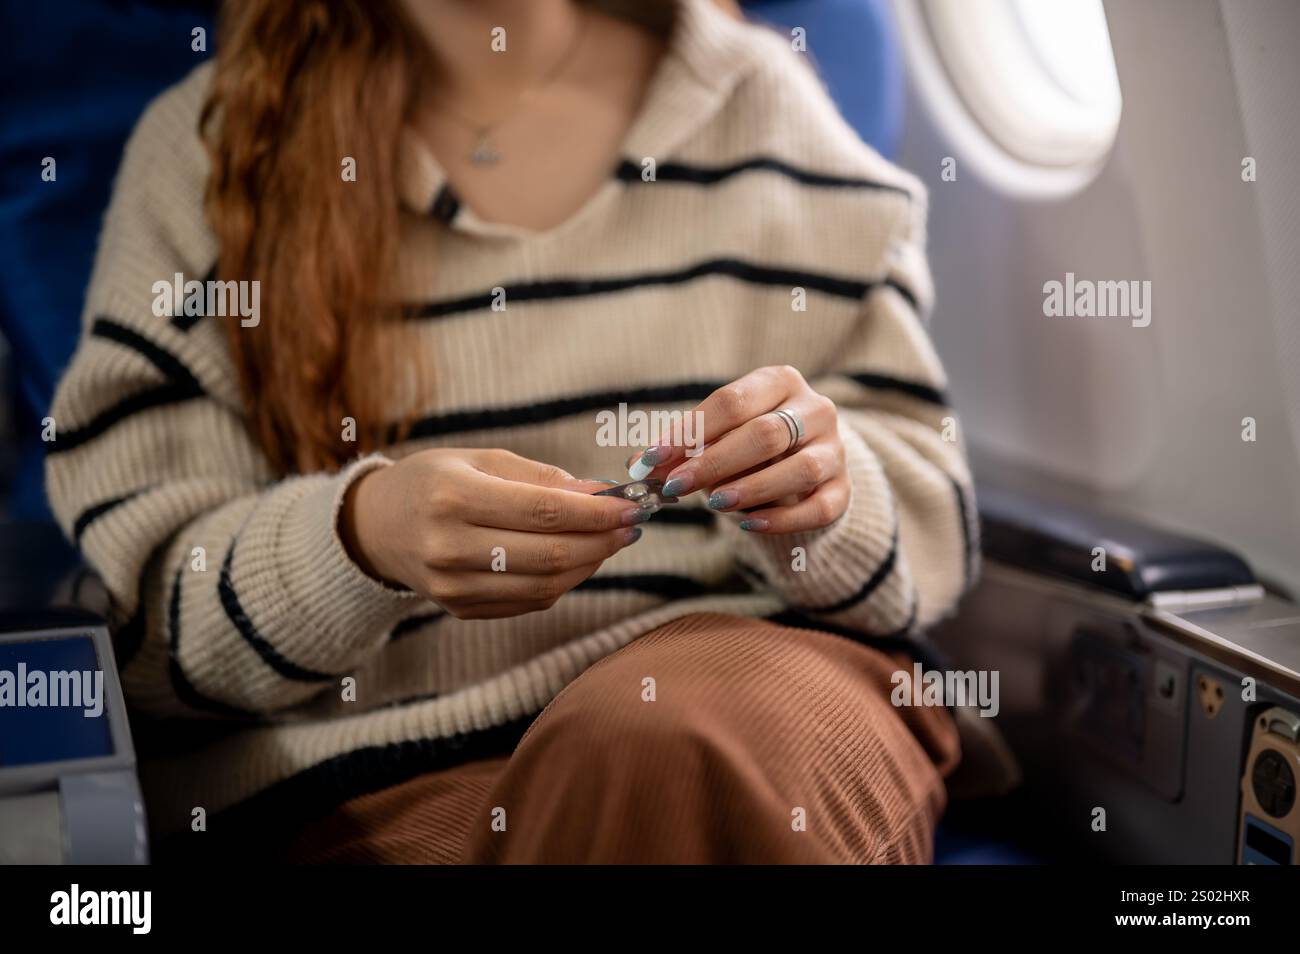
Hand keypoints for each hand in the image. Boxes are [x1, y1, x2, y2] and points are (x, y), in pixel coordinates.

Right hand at [341, 448, 648, 618]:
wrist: (377, 527)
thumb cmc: (436, 481)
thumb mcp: (481, 460)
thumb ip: (542, 477)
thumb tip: (602, 492)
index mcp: (453, 498)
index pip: (543, 511)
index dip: (596, 512)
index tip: (632, 505)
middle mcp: (449, 547)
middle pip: (549, 554)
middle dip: (602, 541)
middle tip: (633, 525)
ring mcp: (453, 586)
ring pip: (546, 584)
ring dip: (590, 564)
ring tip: (611, 541)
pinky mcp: (461, 609)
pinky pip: (530, 601)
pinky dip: (564, 581)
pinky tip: (580, 559)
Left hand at [628, 365, 847, 533]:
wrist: (805, 467)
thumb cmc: (750, 445)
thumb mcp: (719, 436)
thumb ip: (683, 447)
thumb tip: (638, 465)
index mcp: (779, 381)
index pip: (732, 401)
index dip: (690, 431)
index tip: (653, 458)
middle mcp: (815, 409)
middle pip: (765, 434)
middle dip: (714, 462)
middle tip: (676, 486)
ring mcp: (834, 450)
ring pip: (798, 469)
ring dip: (750, 488)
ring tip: (714, 504)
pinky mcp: (844, 490)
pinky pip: (818, 507)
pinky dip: (782, 519)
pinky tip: (748, 523)